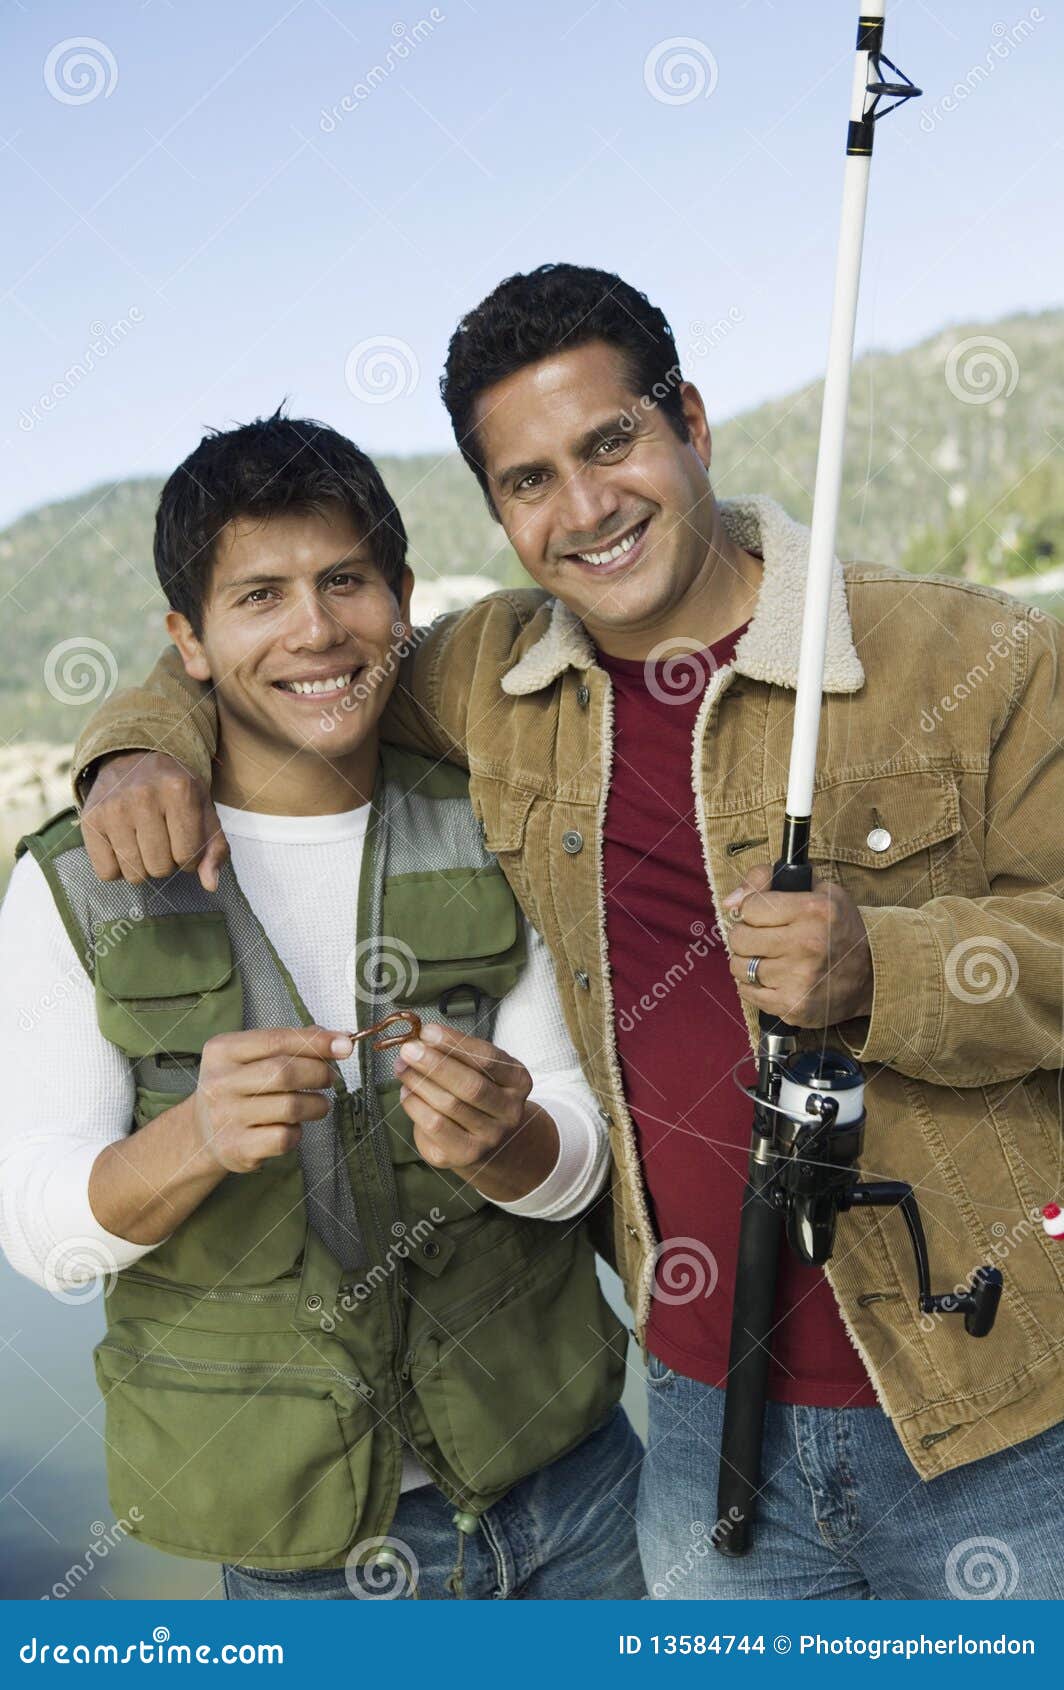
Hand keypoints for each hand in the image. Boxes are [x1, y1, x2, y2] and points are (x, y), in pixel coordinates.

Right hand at [81, 751, 228, 890]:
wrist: (135, 758)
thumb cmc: (176, 791)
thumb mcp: (203, 810)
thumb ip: (214, 848)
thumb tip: (210, 885)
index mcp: (179, 790)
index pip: (188, 855)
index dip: (190, 858)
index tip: (184, 842)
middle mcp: (143, 796)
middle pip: (159, 867)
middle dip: (166, 862)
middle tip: (162, 840)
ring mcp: (113, 808)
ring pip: (134, 873)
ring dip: (143, 867)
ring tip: (144, 842)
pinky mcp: (91, 819)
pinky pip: (106, 872)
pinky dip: (117, 869)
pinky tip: (124, 847)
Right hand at [192, 1026, 353, 1174]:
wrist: (203, 1131)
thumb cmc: (240, 1087)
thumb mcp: (253, 1057)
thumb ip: (292, 1043)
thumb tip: (339, 1040)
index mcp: (222, 1051)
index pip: (276, 1040)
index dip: (316, 1042)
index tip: (345, 1045)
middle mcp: (219, 1083)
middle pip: (284, 1072)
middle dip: (319, 1073)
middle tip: (330, 1078)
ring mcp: (225, 1118)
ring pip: (290, 1106)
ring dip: (316, 1105)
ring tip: (318, 1104)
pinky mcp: (237, 1149)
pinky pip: (284, 1137)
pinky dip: (298, 1132)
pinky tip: (293, 1127)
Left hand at [395, 1023, 558, 1201]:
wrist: (490, 1141)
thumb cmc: (480, 1094)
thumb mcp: (480, 1069)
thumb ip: (458, 1054)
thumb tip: (422, 1039)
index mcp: (518, 1081)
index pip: (488, 1059)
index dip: (455, 1044)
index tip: (427, 1032)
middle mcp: (509, 1111)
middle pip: (471, 1086)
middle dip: (435, 1065)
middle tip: (409, 1049)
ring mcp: (489, 1137)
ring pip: (449, 1106)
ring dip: (419, 1082)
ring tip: (402, 1067)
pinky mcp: (465, 1154)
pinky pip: (434, 1126)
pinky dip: (415, 1105)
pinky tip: (406, 1092)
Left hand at [723, 864, 873, 1027]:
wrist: (871, 976)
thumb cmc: (838, 928)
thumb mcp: (817, 889)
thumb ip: (768, 879)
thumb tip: (730, 901)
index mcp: (813, 910)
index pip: (749, 907)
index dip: (751, 909)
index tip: (763, 915)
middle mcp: (806, 944)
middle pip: (739, 938)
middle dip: (745, 936)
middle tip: (763, 938)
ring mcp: (799, 979)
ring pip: (738, 967)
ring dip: (747, 962)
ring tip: (768, 959)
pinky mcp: (792, 1006)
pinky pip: (747, 992)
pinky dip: (753, 985)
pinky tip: (773, 978)